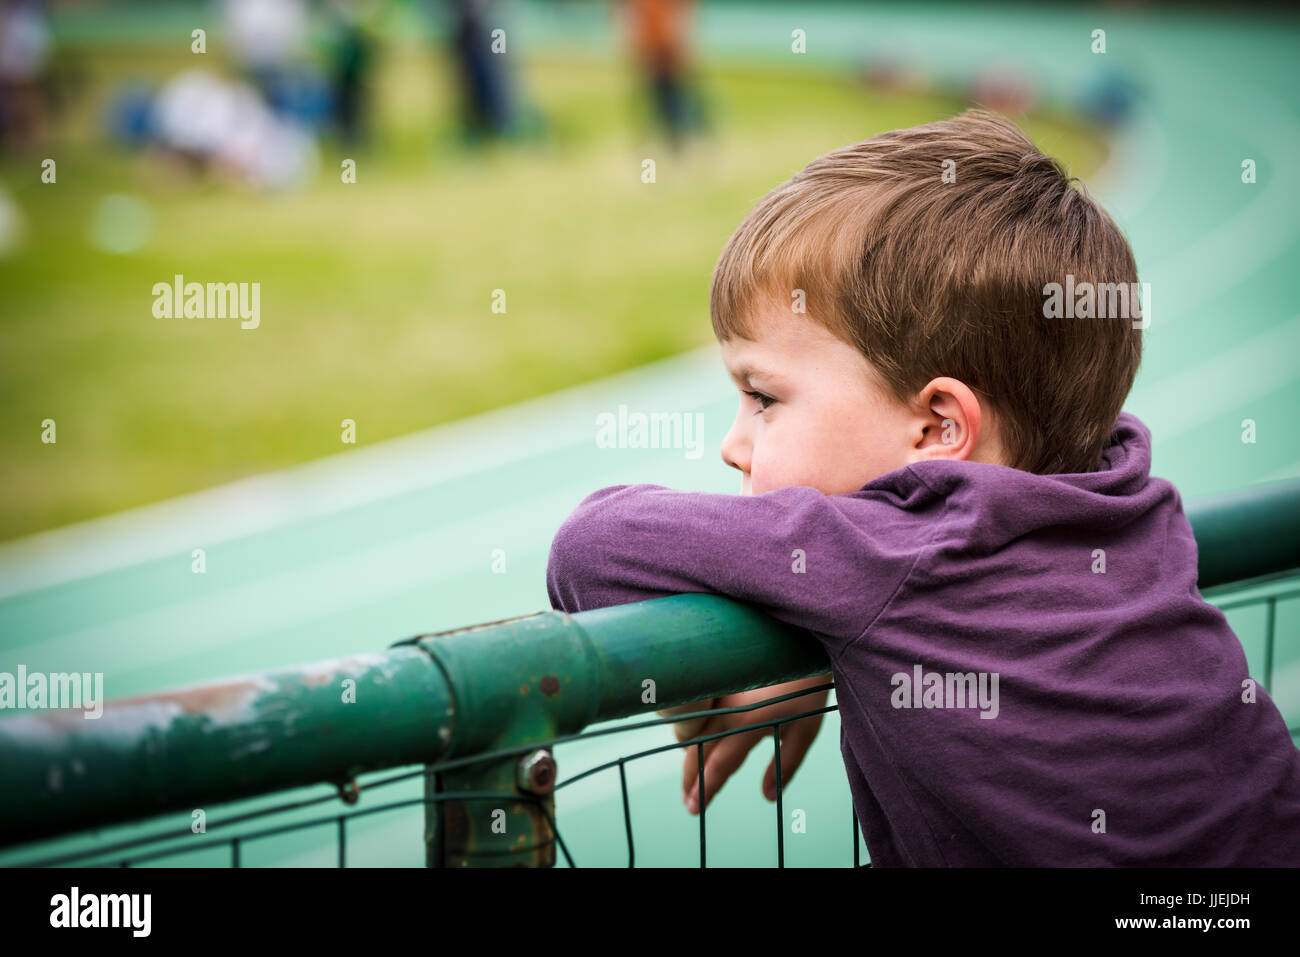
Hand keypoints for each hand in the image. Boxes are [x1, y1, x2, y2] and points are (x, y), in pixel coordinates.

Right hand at [675, 674, 830, 814]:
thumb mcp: (806, 729)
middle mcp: (726, 708)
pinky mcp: (714, 681)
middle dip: (690, 779)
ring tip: (691, 780)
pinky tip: (695, 745)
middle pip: (697, 751)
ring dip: (688, 757)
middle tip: (689, 802)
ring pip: (692, 731)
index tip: (695, 809)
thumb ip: (787, 765)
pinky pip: (695, 712)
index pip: (719, 764)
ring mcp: (717, 692)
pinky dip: (692, 732)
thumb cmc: (808, 687)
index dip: (706, 789)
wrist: (797, 641)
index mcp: (749, 723)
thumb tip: (767, 797)